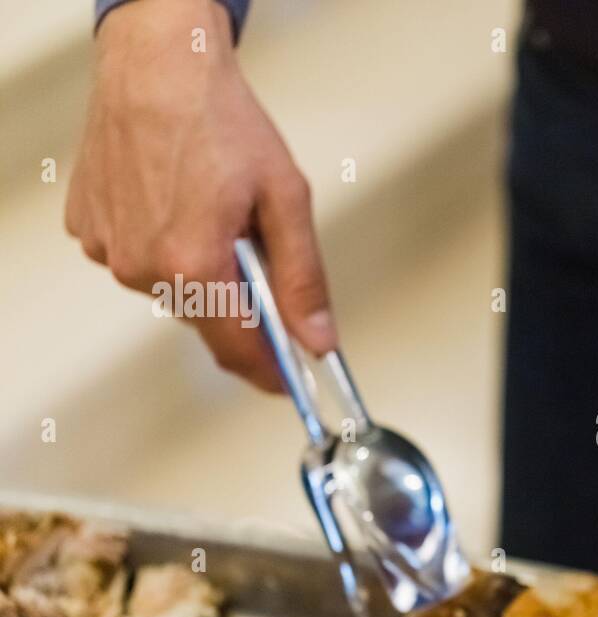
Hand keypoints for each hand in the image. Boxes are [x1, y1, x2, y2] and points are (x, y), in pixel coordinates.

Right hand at [65, 0, 335, 391]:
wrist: (157, 64)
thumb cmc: (220, 120)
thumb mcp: (285, 200)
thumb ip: (302, 280)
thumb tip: (316, 339)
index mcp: (192, 265)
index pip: (238, 349)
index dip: (270, 371)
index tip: (290, 382)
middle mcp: (142, 268)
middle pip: (209, 319)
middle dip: (242, 303)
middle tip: (260, 252)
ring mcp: (111, 251)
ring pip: (174, 291)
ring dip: (202, 270)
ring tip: (215, 212)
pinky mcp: (90, 232)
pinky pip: (141, 261)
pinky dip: (166, 245)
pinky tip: (177, 203)